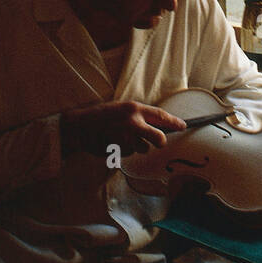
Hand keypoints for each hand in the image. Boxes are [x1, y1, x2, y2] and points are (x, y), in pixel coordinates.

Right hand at [59, 101, 186, 158]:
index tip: (182, 126)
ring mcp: (126, 138)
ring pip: (142, 148)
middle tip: (159, 142)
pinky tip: (113, 143)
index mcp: (134, 108)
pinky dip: (123, 150)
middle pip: (159, 138)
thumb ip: (139, 115)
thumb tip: (159, 124)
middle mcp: (132, 123)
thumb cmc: (102, 116)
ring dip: (135, 146)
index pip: (160, 115)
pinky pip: (129, 154)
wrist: (79, 127)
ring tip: (120, 137)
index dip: (174, 122)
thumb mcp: (122, 108)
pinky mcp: (119, 150)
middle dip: (160, 142)